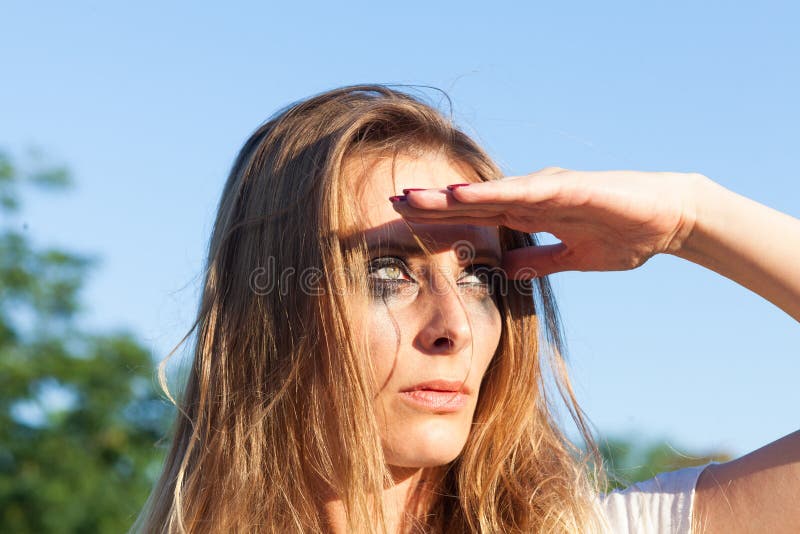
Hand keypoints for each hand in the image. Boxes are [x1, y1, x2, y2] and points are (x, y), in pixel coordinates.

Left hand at [391, 167, 705, 277]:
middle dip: (429, 204)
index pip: (474, 218)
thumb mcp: (571, 257)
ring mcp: (547, 189)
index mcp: (529, 214)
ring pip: (487, 193)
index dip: (438, 220)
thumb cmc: (623, 234)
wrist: (669, 220)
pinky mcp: (568, 188)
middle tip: (387, 203)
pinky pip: (522, 192)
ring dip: (448, 196)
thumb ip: (538, 261)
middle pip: (470, 202)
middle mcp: (531, 196)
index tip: (401, 223)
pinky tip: (461, 195)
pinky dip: (490, 194)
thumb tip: (505, 271)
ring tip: (410, 198)